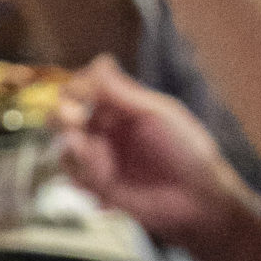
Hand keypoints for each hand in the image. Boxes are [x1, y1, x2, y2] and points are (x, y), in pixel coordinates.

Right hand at [56, 56, 255, 260]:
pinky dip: (83, 172)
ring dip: (74, 148)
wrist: (198, 199)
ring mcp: (100, 154)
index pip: (84, 85)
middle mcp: (105, 126)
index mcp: (120, 104)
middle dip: (62, 114)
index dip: (77, 88)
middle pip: (64, 111)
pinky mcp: (97, 182)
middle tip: (75, 122)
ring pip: (65, 142)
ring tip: (97, 157)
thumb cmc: (188, 150)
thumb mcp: (159, 114)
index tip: (83, 96)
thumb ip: (124, 91)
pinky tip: (106, 177)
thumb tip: (100, 60)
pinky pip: (73, 173)